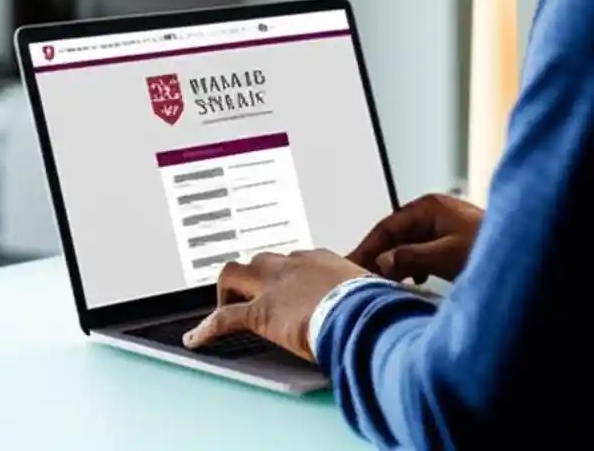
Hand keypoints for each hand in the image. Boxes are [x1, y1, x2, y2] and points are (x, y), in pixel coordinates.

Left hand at [183, 250, 368, 361]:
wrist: (366, 316)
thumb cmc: (381, 309)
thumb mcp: (381, 297)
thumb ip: (377, 300)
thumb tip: (404, 312)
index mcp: (324, 260)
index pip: (297, 260)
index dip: (288, 275)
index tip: (290, 287)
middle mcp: (294, 266)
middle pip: (262, 261)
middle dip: (253, 277)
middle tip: (251, 295)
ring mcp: (273, 287)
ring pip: (234, 275)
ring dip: (227, 291)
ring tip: (224, 307)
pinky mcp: (260, 313)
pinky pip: (224, 318)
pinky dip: (206, 329)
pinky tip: (195, 339)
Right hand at [347, 193, 482, 283]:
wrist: (528, 255)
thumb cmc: (492, 249)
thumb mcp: (446, 255)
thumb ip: (409, 257)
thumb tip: (382, 261)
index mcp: (428, 207)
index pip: (386, 226)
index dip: (367, 246)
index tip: (350, 262)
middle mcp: (433, 213)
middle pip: (394, 235)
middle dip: (379, 256)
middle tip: (360, 274)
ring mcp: (442, 226)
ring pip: (407, 245)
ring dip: (396, 263)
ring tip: (383, 281)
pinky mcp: (451, 241)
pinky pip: (421, 252)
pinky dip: (412, 266)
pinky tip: (412, 281)